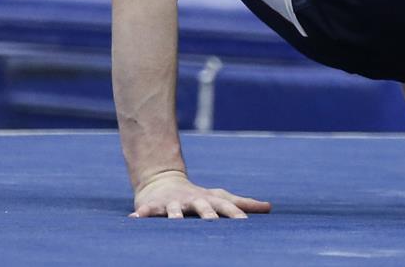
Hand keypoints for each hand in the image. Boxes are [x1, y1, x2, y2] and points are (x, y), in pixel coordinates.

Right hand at [130, 172, 270, 220]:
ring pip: (174, 210)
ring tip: (175, 222)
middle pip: (202, 207)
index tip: (245, 223)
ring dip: (174, 216)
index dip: (235, 213)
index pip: (225, 207)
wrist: (163, 180)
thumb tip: (270, 207)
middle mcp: (192, 200)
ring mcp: (173, 203)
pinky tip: (134, 219)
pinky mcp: (154, 206)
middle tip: (213, 223)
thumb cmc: (197, 195)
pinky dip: (141, 214)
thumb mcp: (219, 197)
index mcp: (209, 200)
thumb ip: (243, 203)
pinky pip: (147, 211)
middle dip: (207, 215)